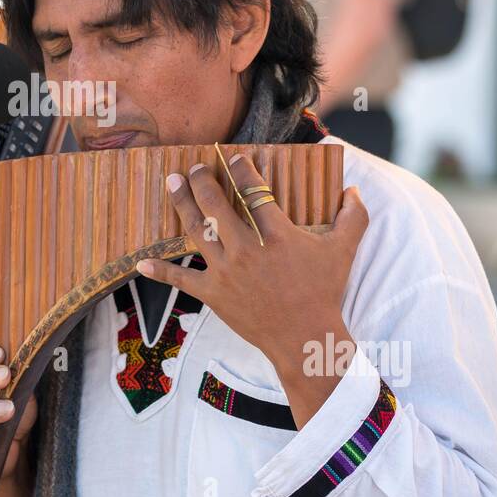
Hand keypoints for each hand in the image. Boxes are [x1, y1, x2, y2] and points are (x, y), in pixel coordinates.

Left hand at [135, 154, 368, 384]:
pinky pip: (181, 279)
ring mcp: (226, 271)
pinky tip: (141, 263)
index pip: (253, 192)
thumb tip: (355, 189)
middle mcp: (247, 249)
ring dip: (182, 204)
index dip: (241, 170)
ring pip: (197, 230)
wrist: (304, 338)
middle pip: (216, 205)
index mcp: (277, 235)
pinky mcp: (213, 294)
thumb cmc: (324, 292)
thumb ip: (353, 217)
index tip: (233, 158)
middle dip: (202, 181)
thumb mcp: (344, 251)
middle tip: (194, 167)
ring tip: (172, 183)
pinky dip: (160, 272)